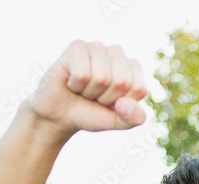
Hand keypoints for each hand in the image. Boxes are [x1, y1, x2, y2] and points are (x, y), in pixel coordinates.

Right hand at [26, 40, 145, 138]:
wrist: (59, 115)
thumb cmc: (92, 113)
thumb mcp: (118, 122)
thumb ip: (134, 118)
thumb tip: (126, 104)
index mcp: (133, 69)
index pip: (138, 88)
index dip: (122, 104)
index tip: (110, 103)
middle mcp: (117, 53)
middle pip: (121, 81)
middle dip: (106, 97)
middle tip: (94, 96)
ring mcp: (97, 47)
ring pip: (102, 77)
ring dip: (90, 91)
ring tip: (84, 88)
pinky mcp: (77, 46)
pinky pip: (82, 74)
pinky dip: (75, 85)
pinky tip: (72, 81)